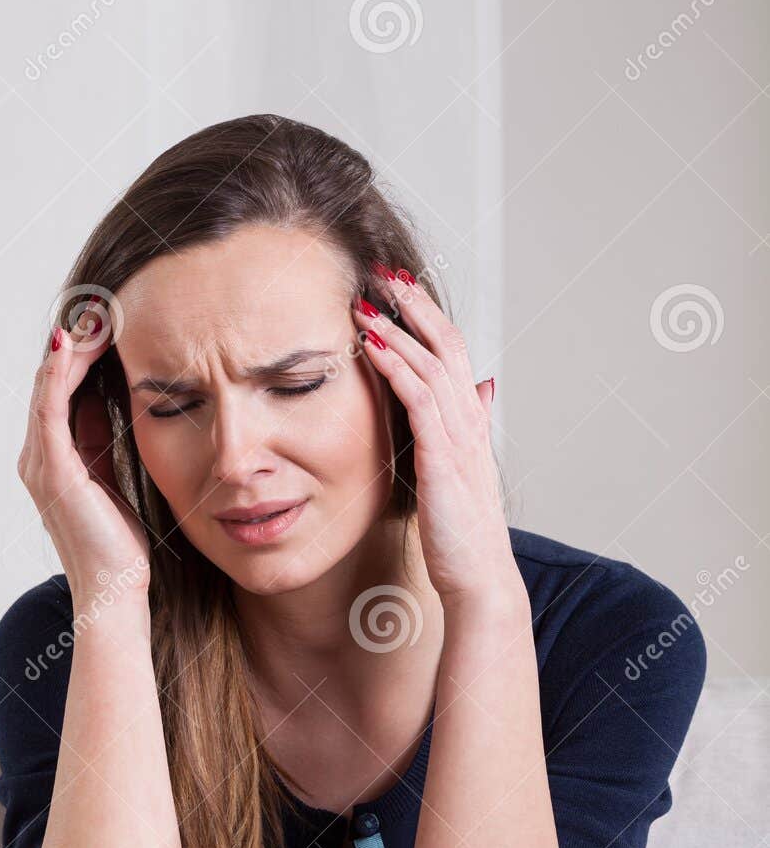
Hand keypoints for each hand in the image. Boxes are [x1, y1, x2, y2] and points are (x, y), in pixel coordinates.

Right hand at [18, 302, 150, 602]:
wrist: (114, 591)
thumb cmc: (118, 546)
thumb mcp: (113, 480)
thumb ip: (102, 441)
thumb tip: (107, 399)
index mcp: (53, 460)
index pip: (60, 393)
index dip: (78, 356)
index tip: (104, 323)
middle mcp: (39, 458)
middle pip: (51, 384)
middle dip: (73, 344)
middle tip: (98, 306)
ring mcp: (42, 464)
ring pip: (48, 389)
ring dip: (68, 348)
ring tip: (90, 314)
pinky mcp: (54, 471)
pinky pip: (51, 410)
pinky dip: (58, 374)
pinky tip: (70, 343)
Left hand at [354, 273, 516, 604]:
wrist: (478, 577)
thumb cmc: (462, 533)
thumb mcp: (463, 471)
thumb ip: (468, 426)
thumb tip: (483, 388)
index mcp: (471, 421)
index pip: (452, 351)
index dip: (426, 315)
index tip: (397, 286)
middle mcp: (470, 420)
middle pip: (445, 342)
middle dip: (413, 303)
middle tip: (381, 269)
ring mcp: (459, 436)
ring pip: (431, 363)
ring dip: (397, 326)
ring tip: (365, 297)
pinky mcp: (443, 457)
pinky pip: (418, 398)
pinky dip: (395, 365)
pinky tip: (370, 344)